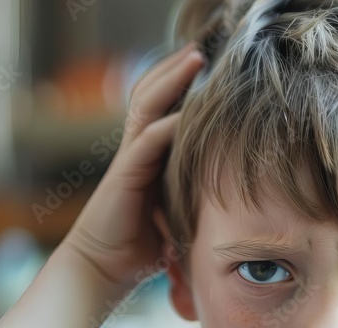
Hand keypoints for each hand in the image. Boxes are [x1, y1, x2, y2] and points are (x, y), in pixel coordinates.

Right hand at [59, 42, 204, 293]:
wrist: (103, 268)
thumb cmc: (142, 247)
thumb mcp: (177, 214)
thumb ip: (195, 195)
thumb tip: (233, 196)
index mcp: (150, 155)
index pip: (165, 107)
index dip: (183, 85)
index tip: (211, 67)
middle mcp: (138, 149)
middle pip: (155, 94)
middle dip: (177, 69)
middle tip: (202, 47)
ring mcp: (130, 158)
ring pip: (148, 106)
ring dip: (172, 80)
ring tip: (195, 57)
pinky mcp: (126, 174)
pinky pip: (148, 140)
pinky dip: (169, 123)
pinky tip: (189, 111)